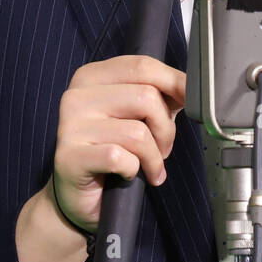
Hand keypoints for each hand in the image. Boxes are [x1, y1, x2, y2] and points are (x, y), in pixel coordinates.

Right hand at [49, 54, 185, 232]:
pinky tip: (127, 175)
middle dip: (165, 128)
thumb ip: (160, 94)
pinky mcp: (70, 157)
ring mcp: (70, 126)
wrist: (77, 196)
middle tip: (162, 148)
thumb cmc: (111, 151)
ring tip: (149, 167)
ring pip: (137, 132)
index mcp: (91, 76)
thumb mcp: (137, 115)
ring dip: (154, 156)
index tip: (191, 100)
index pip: (142, 66)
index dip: (175, 83)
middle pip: (146, 97)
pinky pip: (121, 158)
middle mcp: (76, 96)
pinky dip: (134, 170)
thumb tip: (191, 85)